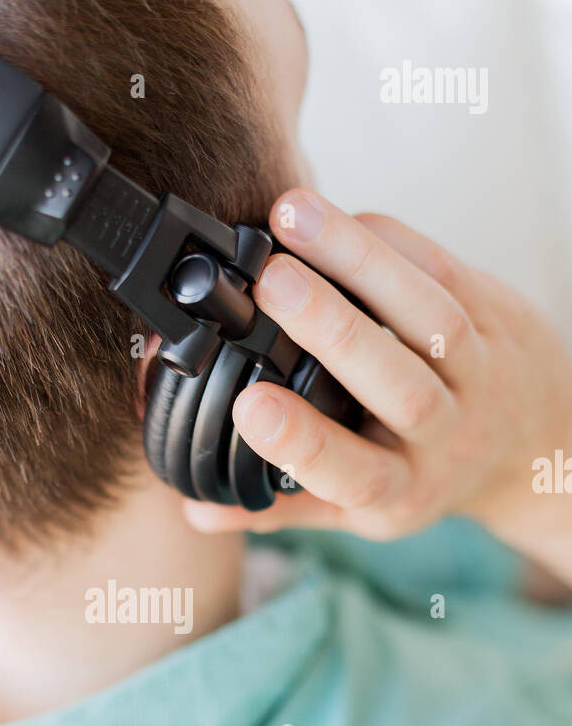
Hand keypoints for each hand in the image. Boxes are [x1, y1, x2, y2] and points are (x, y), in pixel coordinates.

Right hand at [186, 190, 571, 580]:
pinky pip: (444, 269)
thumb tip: (193, 507)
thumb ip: (281, 507)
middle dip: (332, 330)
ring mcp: (480, 374)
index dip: (301, 443)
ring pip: (428, 316)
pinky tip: (333, 218)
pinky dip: (387, 240)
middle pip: (398, 388)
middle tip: (270, 283)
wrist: (532, 440)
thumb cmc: (427, 471)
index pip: (352, 475)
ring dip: (360, 261)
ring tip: (291, 219)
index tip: (251, 407)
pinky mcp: (499, 316)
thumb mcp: (362, 508)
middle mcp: (445, 437)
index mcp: (399, 491)